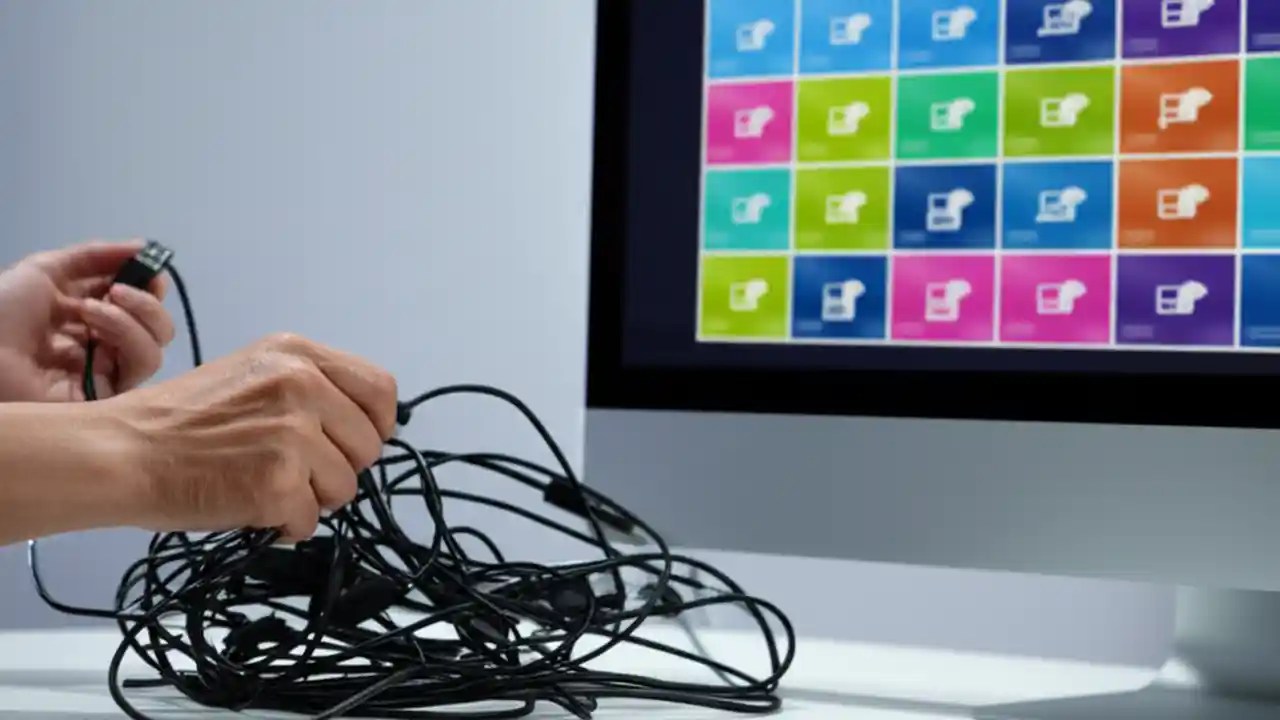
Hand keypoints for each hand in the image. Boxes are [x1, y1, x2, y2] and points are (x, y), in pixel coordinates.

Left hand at [0, 240, 174, 402]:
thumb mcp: (46, 268)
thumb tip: (146, 246)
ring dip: (131, 317)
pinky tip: (92, 326)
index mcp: (91, 315)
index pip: (142, 303)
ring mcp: (109, 370)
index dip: (150, 284)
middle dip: (146, 301)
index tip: (148, 266)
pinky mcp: (112, 394)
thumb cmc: (3, 310)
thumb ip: (97, 256)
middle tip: (119, 290)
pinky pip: (141, 363)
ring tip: (90, 309)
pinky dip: (126, 335)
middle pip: (158, 325)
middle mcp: (105, 343)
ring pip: (155, 344)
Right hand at [96, 333, 397, 541]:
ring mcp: (292, 434)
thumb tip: (366, 427)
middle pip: (369, 446)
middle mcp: (302, 385)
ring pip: (344, 487)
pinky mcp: (277, 483)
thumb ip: (311, 388)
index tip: (350, 443)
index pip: (381, 391)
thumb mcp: (253, 374)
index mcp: (298, 353)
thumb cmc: (180, 421)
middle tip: (292, 471)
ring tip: (263, 485)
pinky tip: (250, 507)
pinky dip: (284, 525)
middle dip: (339, 468)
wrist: (121, 451)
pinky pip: (310, 520)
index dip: (373, 425)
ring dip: (310, 498)